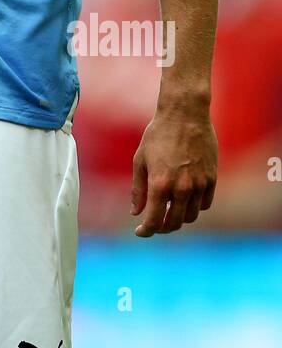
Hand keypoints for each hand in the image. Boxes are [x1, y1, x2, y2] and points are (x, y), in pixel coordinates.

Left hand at [130, 104, 217, 235]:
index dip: (146, 231)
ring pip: (191, 216)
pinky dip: (194, 206)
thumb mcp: (140, 160)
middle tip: (155, 223)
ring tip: (169, 209)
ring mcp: (199, 185)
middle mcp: (181, 188)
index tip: (140, 232)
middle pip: (174, 223)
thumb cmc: (158, 135)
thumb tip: (136, 212)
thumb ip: (138, 189)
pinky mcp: (212, 179)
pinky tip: (185, 199)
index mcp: (160, 184)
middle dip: (162, 227)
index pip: (154, 220)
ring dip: (179, 217)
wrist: (185, 115)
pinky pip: (204, 204)